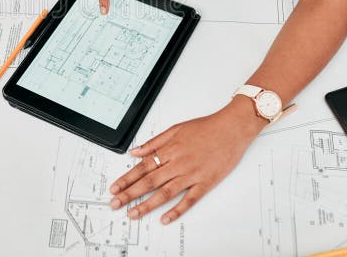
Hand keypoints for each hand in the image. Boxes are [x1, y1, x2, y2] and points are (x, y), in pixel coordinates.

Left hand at [109, 97, 265, 223]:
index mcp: (169, 149)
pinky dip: (177, 210)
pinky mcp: (206, 183)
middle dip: (129, 194)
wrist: (232, 128)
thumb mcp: (175, 128)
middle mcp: (178, 163)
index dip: (126, 178)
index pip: (142, 167)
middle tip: (115, 204)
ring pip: (165, 192)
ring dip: (147, 205)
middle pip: (149, 181)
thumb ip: (154, 142)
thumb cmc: (206, 127)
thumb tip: (135, 151)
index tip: (114, 188)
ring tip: (133, 213)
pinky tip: (165, 218)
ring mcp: (192, 174)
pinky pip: (189, 199)